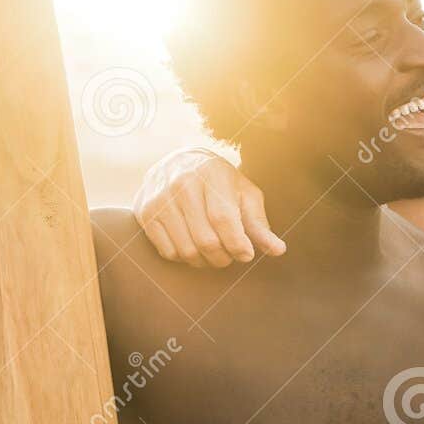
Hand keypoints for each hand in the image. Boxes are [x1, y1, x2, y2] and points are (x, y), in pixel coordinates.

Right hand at [131, 149, 284, 266]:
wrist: (177, 162)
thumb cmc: (220, 182)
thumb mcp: (244, 195)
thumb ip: (259, 224)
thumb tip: (279, 251)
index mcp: (212, 174)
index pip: (223, 219)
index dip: (237, 244)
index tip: (247, 255)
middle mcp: (182, 184)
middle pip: (205, 240)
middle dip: (224, 257)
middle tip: (231, 256)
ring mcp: (160, 199)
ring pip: (186, 250)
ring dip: (205, 261)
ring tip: (215, 253)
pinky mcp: (145, 213)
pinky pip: (168, 252)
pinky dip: (184, 258)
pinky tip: (194, 247)